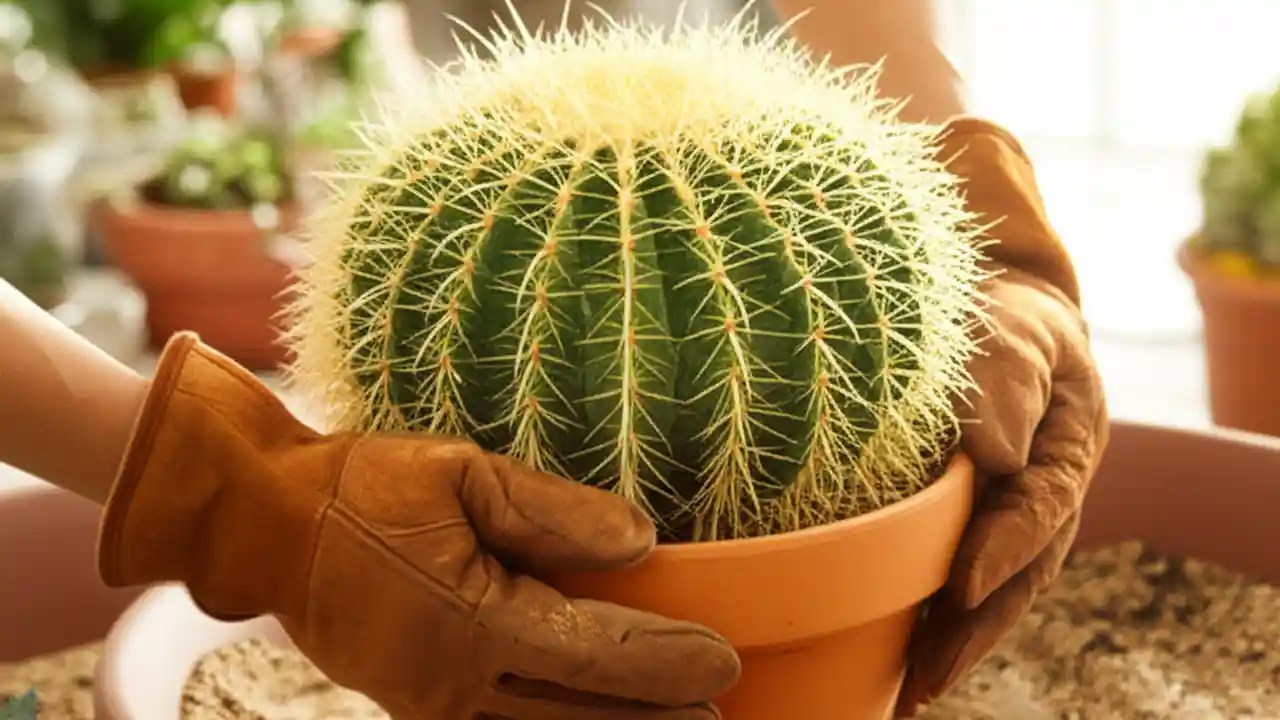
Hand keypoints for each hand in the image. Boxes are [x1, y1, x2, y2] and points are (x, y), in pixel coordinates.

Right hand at [98, 333, 740, 718]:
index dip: (664, 661)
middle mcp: (455, 682)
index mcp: (472, 621)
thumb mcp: (462, 475)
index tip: (721, 663)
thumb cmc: (362, 488)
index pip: (595, 652)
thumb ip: (553, 512)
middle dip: (651, 717)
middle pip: (578, 715)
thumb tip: (640, 542)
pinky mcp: (415, 705)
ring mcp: (431, 704)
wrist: (265, 526)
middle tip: (717, 714)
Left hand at [893, 119, 1109, 714]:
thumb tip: (992, 449)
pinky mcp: (972, 518)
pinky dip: (931, 611)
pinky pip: (958, 571)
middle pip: (1018, 573)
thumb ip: (1007, 377)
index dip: (1003, 550)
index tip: (961, 584)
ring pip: (989, 587)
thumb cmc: (1006, 314)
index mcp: (1067, 447)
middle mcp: (1044, 491)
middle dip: (975, 628)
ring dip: (953, 637)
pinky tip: (897, 647)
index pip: (1039, 508)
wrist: (994, 311)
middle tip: (929, 675)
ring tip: (912, 687)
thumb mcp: (1016, 328)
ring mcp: (1010, 511)